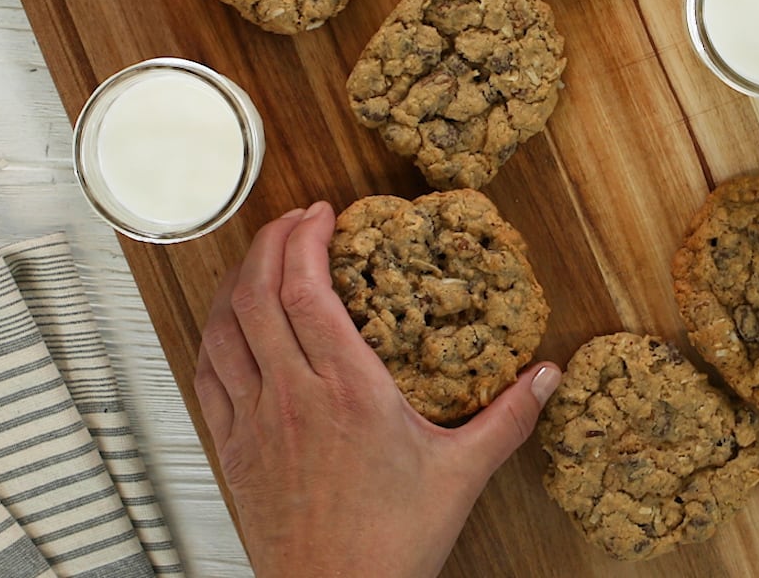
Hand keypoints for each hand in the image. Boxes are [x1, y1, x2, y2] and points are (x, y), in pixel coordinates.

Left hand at [196, 202, 560, 577]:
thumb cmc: (394, 544)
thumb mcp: (462, 474)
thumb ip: (508, 418)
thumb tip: (549, 376)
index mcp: (347, 391)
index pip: (307, 290)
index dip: (306, 240)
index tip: (322, 214)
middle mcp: (292, 397)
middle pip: (258, 294)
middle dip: (270, 243)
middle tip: (294, 222)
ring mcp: (254, 423)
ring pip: (225, 328)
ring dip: (237, 282)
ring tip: (261, 260)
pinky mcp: (233, 450)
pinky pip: (208, 375)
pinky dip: (216, 335)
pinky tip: (230, 326)